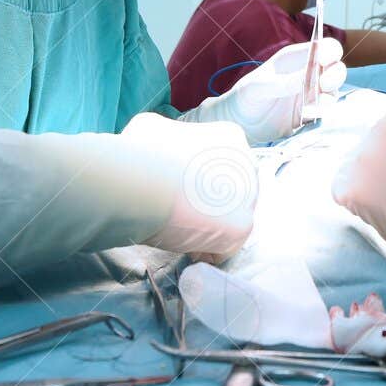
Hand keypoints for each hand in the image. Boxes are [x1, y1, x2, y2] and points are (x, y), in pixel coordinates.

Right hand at [0, 115, 257, 280]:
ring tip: (178, 236)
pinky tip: (185, 250)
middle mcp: (246, 164)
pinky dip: (206, 253)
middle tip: (178, 220)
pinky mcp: (241, 226)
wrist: (137, 181)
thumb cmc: (139, 154)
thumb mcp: (150, 132)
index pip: (223, 170)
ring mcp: (248, 197)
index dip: (201, 188)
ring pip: (229, 222)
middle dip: (207, 210)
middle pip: (230, 197)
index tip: (179, 198)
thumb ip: (164, 140)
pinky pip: (225, 248)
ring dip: (206, 232)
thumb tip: (149, 143)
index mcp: (229, 138)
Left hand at [186, 37, 346, 142]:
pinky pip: (326, 110)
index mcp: (296, 58)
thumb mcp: (260, 86)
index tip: (324, 61)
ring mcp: (310, 93)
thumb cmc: (246, 97)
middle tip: (324, 84)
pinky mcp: (310, 113)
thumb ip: (285, 81)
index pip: (324, 48)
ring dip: (330, 95)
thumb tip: (309, 76)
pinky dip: (324, 112)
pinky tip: (310, 115)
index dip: (330, 52)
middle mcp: (307, 73)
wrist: (239, 124)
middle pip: (335, 68)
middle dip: (335, 75)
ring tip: (318, 104)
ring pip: (333, 90)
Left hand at [331, 94, 385, 310]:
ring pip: (354, 163)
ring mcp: (365, 155)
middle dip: (382, 157)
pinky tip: (383, 206)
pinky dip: (357, 199)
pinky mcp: (353, 186)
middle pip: (367, 138)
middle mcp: (383, 124)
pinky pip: (342, 188)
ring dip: (370, 178)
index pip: (382, 111)